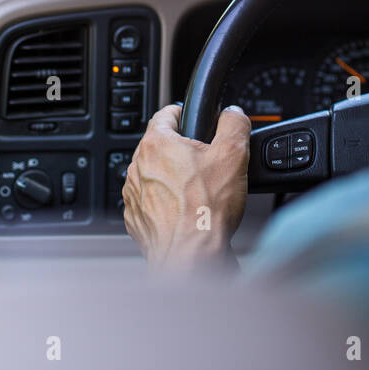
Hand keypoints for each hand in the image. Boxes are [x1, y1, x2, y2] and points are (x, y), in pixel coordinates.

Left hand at [123, 103, 250, 270]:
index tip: (194, 118)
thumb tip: (233, 114)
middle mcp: (138, 167)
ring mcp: (134, 194)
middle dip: (182, 150)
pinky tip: (186, 211)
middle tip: (206, 162)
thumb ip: (234, 125)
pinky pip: (151, 201)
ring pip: (155, 174)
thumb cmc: (205, 210)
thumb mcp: (233, 155)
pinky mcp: (136, 218)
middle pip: (160, 146)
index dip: (184, 113)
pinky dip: (166, 203)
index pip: (166, 114)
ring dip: (173, 177)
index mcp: (156, 144)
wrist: (190, 256)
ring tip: (198, 191)